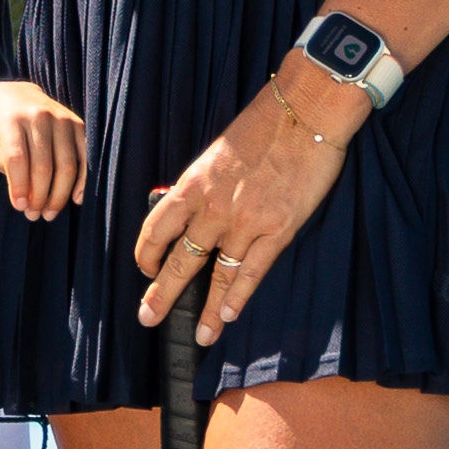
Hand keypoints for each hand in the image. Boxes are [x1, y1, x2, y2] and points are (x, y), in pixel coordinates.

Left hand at [0, 79, 88, 220]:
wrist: (14, 97)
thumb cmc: (0, 129)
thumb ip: (6, 168)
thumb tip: (25, 199)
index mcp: (12, 120)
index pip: (17, 159)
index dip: (19, 187)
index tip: (20, 208)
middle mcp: (38, 116)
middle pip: (43, 166)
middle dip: (39, 196)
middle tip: (34, 216)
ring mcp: (61, 118)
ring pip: (66, 165)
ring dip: (59, 195)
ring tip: (49, 213)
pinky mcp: (77, 124)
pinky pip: (84, 156)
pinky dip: (82, 180)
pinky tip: (75, 199)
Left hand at [136, 56, 366, 342]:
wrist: (305, 112)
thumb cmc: (263, 126)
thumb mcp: (218, 153)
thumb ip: (203, 187)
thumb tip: (191, 212)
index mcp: (192, 185)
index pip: (155, 229)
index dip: (145, 254)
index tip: (144, 270)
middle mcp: (212, 208)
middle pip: (178, 261)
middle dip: (160, 295)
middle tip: (147, 318)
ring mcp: (245, 222)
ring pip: (217, 276)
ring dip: (206, 311)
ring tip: (200, 336)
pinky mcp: (278, 230)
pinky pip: (252, 273)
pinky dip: (238, 298)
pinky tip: (228, 317)